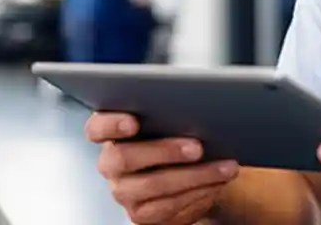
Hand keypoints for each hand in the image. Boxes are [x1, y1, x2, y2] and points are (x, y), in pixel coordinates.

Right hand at [85, 112, 239, 223]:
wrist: (187, 173)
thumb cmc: (175, 135)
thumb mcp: (169, 120)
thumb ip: (169, 112)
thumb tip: (198, 106)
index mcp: (110, 132)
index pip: (96, 128)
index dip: (111, 124)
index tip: (133, 122)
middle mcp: (110, 163)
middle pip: (124, 158)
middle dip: (164, 151)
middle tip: (197, 147)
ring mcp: (123, 191)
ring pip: (152, 186)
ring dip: (194, 176)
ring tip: (224, 167)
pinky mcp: (141, 215)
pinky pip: (167, 207)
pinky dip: (197, 193)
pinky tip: (217, 183)